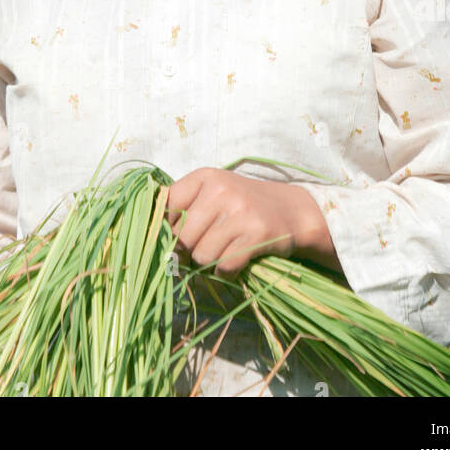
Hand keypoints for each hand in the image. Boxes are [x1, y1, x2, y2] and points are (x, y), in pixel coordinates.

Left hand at [165, 167, 334, 276]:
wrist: (293, 211)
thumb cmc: (244, 205)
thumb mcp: (215, 193)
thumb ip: (185, 208)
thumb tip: (156, 240)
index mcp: (205, 177)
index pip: (167, 206)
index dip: (168, 228)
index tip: (180, 235)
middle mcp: (220, 190)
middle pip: (183, 238)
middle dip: (190, 251)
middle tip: (206, 248)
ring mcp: (240, 210)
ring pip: (202, 255)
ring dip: (210, 263)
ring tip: (224, 252)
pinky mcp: (256, 233)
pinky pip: (224, 266)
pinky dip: (226, 272)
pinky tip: (236, 261)